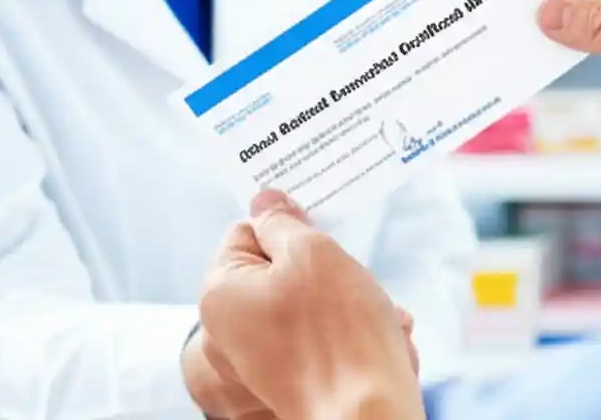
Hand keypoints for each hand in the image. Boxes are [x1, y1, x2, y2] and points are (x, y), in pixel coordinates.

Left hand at [196, 191, 423, 419]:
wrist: (367, 415)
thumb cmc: (339, 334)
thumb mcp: (313, 253)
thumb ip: (284, 222)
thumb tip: (266, 201)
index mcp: (220, 293)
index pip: (247, 231)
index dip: (288, 226)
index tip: (322, 232)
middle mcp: (227, 331)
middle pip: (280, 269)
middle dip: (327, 269)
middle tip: (353, 278)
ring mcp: (256, 361)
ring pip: (308, 304)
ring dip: (349, 301)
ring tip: (379, 315)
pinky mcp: (288, 381)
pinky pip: (319, 340)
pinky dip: (350, 334)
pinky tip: (380, 339)